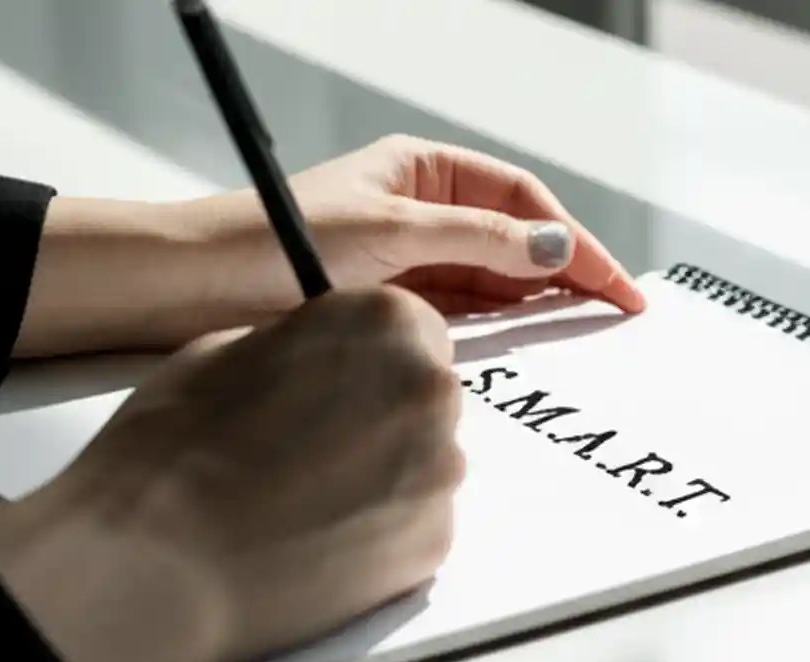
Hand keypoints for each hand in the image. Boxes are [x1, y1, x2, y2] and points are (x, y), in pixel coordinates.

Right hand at [0, 286, 462, 661]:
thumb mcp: (226, 350)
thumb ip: (300, 349)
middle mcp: (430, 391)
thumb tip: (318, 365)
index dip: (369, 359)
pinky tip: (317, 542)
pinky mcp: (433, 546)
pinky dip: (378, 533)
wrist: (156, 563)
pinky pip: (414, 527)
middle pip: (423, 398)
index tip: (339, 384)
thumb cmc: (173, 444)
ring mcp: (441, 473)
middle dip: (381, 416)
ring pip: (424, 465)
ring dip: (383, 476)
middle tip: (313, 448)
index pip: (409, 329)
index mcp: (384, 323)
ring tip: (307, 501)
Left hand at [180, 134, 645, 314]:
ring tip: (581, 333)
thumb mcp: (392, 232)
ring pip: (490, 278)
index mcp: (422, 171)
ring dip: (533, 303)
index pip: (520, 199)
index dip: (572, 238)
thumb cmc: (276, 238)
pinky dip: (493, 326)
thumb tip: (557, 246)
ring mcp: (407, 257)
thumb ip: (480, 240)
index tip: (612, 281)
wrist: (195, 284)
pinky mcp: (389, 300)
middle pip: (513, 238)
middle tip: (614, 314)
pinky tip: (521, 344)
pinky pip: (458, 311)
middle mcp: (420, 210)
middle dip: (564, 271)